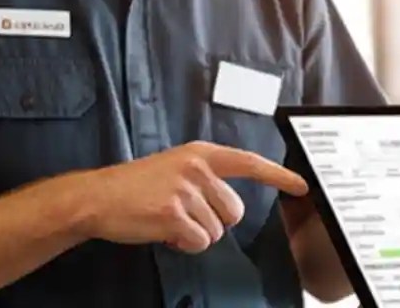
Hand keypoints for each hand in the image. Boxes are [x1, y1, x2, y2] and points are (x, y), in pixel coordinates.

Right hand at [75, 141, 308, 253]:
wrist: (97, 197)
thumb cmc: (134, 187)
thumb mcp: (174, 168)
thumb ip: (203, 179)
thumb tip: (228, 207)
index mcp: (200, 154)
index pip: (249, 163)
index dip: (278, 175)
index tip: (301, 185)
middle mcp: (197, 168)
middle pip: (235, 212)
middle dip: (213, 221)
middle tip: (181, 214)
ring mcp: (186, 191)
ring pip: (216, 231)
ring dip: (195, 234)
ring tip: (167, 220)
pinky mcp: (175, 214)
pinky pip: (198, 242)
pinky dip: (183, 244)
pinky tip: (162, 231)